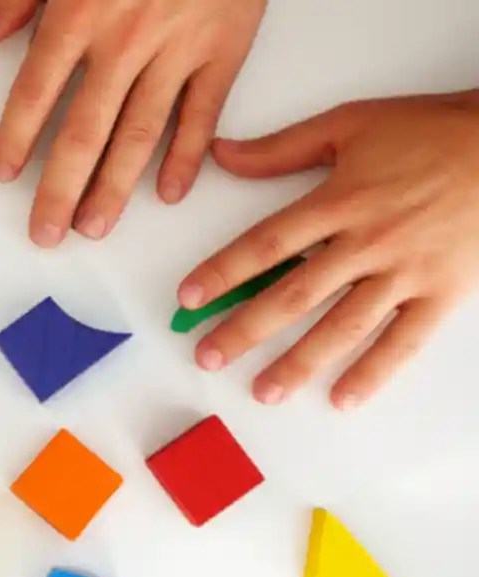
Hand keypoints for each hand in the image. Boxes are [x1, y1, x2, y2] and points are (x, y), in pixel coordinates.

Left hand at [0, 0, 265, 244]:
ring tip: (94, 227)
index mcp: (79, 14)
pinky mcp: (224, 51)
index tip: (3, 174)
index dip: (16, 138)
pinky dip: (187, 156)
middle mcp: (124, 41)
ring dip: (115, 189)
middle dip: (60, 189)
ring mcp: (177, 50)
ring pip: (139, 134)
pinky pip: (202, 114)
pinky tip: (169, 192)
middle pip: (84, 132)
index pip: (36, 92)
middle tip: (45, 233)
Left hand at [179, 91, 478, 408]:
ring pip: (344, 326)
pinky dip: (374, 372)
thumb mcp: (350, 124)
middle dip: (246, 329)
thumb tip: (219, 155)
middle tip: (208, 357)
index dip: (223, 272)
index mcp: (340, 199)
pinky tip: (341, 398)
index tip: (188, 298)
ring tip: (264, 390)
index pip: (267, 243)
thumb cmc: (428, 130)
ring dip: (300, 362)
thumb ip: (281, 149)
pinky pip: (404, 340)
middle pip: (295, 294)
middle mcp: (369, 241)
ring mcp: (407, 271)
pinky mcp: (443, 292)